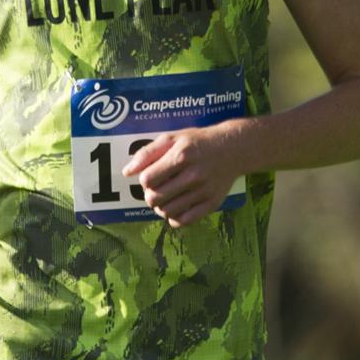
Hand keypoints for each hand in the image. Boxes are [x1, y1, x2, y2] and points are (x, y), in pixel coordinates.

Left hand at [123, 124, 242, 227]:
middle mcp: (194, 175)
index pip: (147, 179)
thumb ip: (147, 153)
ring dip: (160, 207)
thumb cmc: (196, 142)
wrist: (232, 149)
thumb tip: (127, 172)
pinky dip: (174, 219)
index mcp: (181, 156)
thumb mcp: (171, 138)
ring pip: (168, 211)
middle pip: (155, 198)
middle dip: (149, 195)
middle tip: (155, 189)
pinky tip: (175, 209)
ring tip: (164, 198)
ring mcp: (204, 191)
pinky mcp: (213, 203)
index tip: (150, 176)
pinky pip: (186, 221)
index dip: (143, 180)